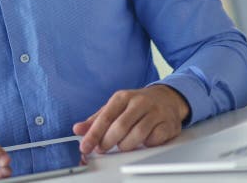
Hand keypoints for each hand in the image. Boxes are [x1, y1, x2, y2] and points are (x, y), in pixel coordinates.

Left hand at [72, 85, 189, 154]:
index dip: (94, 134)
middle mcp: (139, 102)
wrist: (167, 98)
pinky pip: (155, 139)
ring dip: (126, 145)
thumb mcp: (114, 107)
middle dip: (108, 141)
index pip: (105, 117)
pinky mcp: (169, 124)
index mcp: (122, 97)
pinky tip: (142, 142)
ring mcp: (156, 112)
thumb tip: (77, 129)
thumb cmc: (136, 104)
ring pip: (138, 134)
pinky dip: (146, 144)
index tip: (85, 146)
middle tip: (102, 149)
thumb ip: (96, 119)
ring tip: (121, 146)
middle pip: (120, 126)